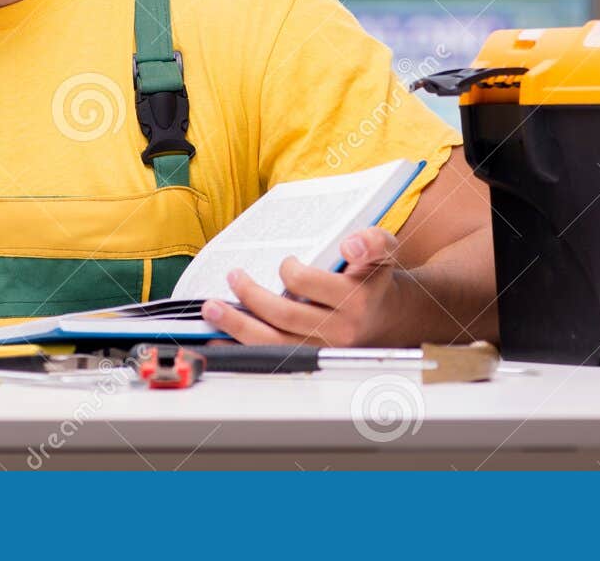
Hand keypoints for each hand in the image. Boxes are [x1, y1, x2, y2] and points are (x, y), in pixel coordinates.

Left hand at [200, 226, 408, 346]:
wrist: (388, 317)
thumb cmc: (374, 279)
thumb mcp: (382, 250)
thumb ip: (371, 241)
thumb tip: (349, 245)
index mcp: (356, 300)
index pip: (309, 285)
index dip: (289, 271)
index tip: (285, 262)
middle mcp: (339, 330)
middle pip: (285, 316)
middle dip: (251, 296)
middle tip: (233, 277)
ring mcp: (322, 349)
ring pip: (273, 343)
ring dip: (238, 325)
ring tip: (212, 309)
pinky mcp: (308, 359)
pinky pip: (270, 356)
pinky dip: (242, 345)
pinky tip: (220, 336)